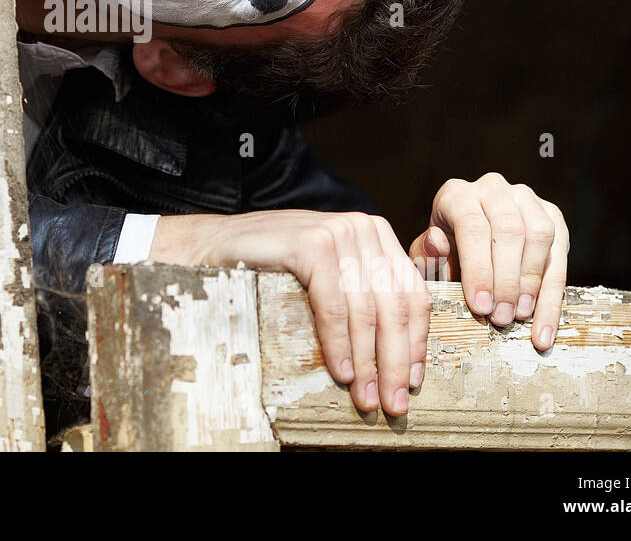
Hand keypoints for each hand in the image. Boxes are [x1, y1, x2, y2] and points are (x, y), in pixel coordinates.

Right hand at [151, 209, 432, 416]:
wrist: (214, 246)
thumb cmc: (271, 266)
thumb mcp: (328, 275)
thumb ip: (362, 294)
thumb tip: (396, 355)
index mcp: (376, 235)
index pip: (412, 294)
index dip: (417, 342)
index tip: (414, 381)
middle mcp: (363, 228)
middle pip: (394, 306)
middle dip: (395, 362)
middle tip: (394, 402)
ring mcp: (337, 233)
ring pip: (366, 311)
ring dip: (368, 362)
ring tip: (365, 397)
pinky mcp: (311, 244)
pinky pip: (334, 305)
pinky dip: (339, 343)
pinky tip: (341, 372)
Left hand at [409, 173, 568, 349]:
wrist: (468, 243)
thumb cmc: (444, 252)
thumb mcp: (427, 255)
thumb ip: (427, 254)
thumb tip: (437, 243)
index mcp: (457, 194)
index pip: (472, 227)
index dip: (479, 269)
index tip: (480, 306)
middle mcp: (493, 189)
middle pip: (509, 230)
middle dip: (506, 280)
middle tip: (501, 317)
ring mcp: (527, 199)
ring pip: (540, 236)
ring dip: (532, 283)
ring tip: (520, 317)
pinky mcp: (552, 216)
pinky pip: (560, 252)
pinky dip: (552, 295)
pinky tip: (543, 326)